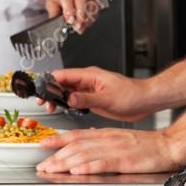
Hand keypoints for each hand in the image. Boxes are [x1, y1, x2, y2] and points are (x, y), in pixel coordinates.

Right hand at [35, 67, 153, 121]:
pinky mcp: (94, 100)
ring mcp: (90, 91)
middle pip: (63, 83)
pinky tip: (64, 110)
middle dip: (51, 91)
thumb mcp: (107, 98)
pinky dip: (67, 104)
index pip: (64, 75)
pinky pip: (76, 100)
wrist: (145, 101)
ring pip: (68, 92)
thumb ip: (86, 99)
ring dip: (58, 98)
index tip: (40, 90)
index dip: (50, 82)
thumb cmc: (132, 94)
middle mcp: (89, 82)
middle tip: (42, 102)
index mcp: (91, 75)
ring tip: (50, 107)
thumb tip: (69, 98)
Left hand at [36, 127, 184, 174]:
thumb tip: (85, 142)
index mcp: (107, 133)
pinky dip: (89, 167)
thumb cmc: (147, 144)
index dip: (58, 139)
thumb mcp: (121, 138)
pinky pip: (103, 163)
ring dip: (66, 163)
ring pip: (85, 154)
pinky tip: (78, 171)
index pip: (78, 134)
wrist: (168, 144)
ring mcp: (116, 149)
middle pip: (77, 146)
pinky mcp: (125, 160)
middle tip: (42, 165)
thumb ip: (102, 140)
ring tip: (52, 169)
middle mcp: (108, 139)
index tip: (43, 144)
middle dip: (57, 156)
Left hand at [44, 0, 100, 33]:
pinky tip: (90, 20)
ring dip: (88, 18)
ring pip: (91, 3)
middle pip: (82, 1)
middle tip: (78, 27)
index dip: (69, 11)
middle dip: (81, 16)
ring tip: (84, 26)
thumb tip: (56, 25)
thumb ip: (53, 11)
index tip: (70, 21)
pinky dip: (94, 14)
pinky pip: (98, 3)